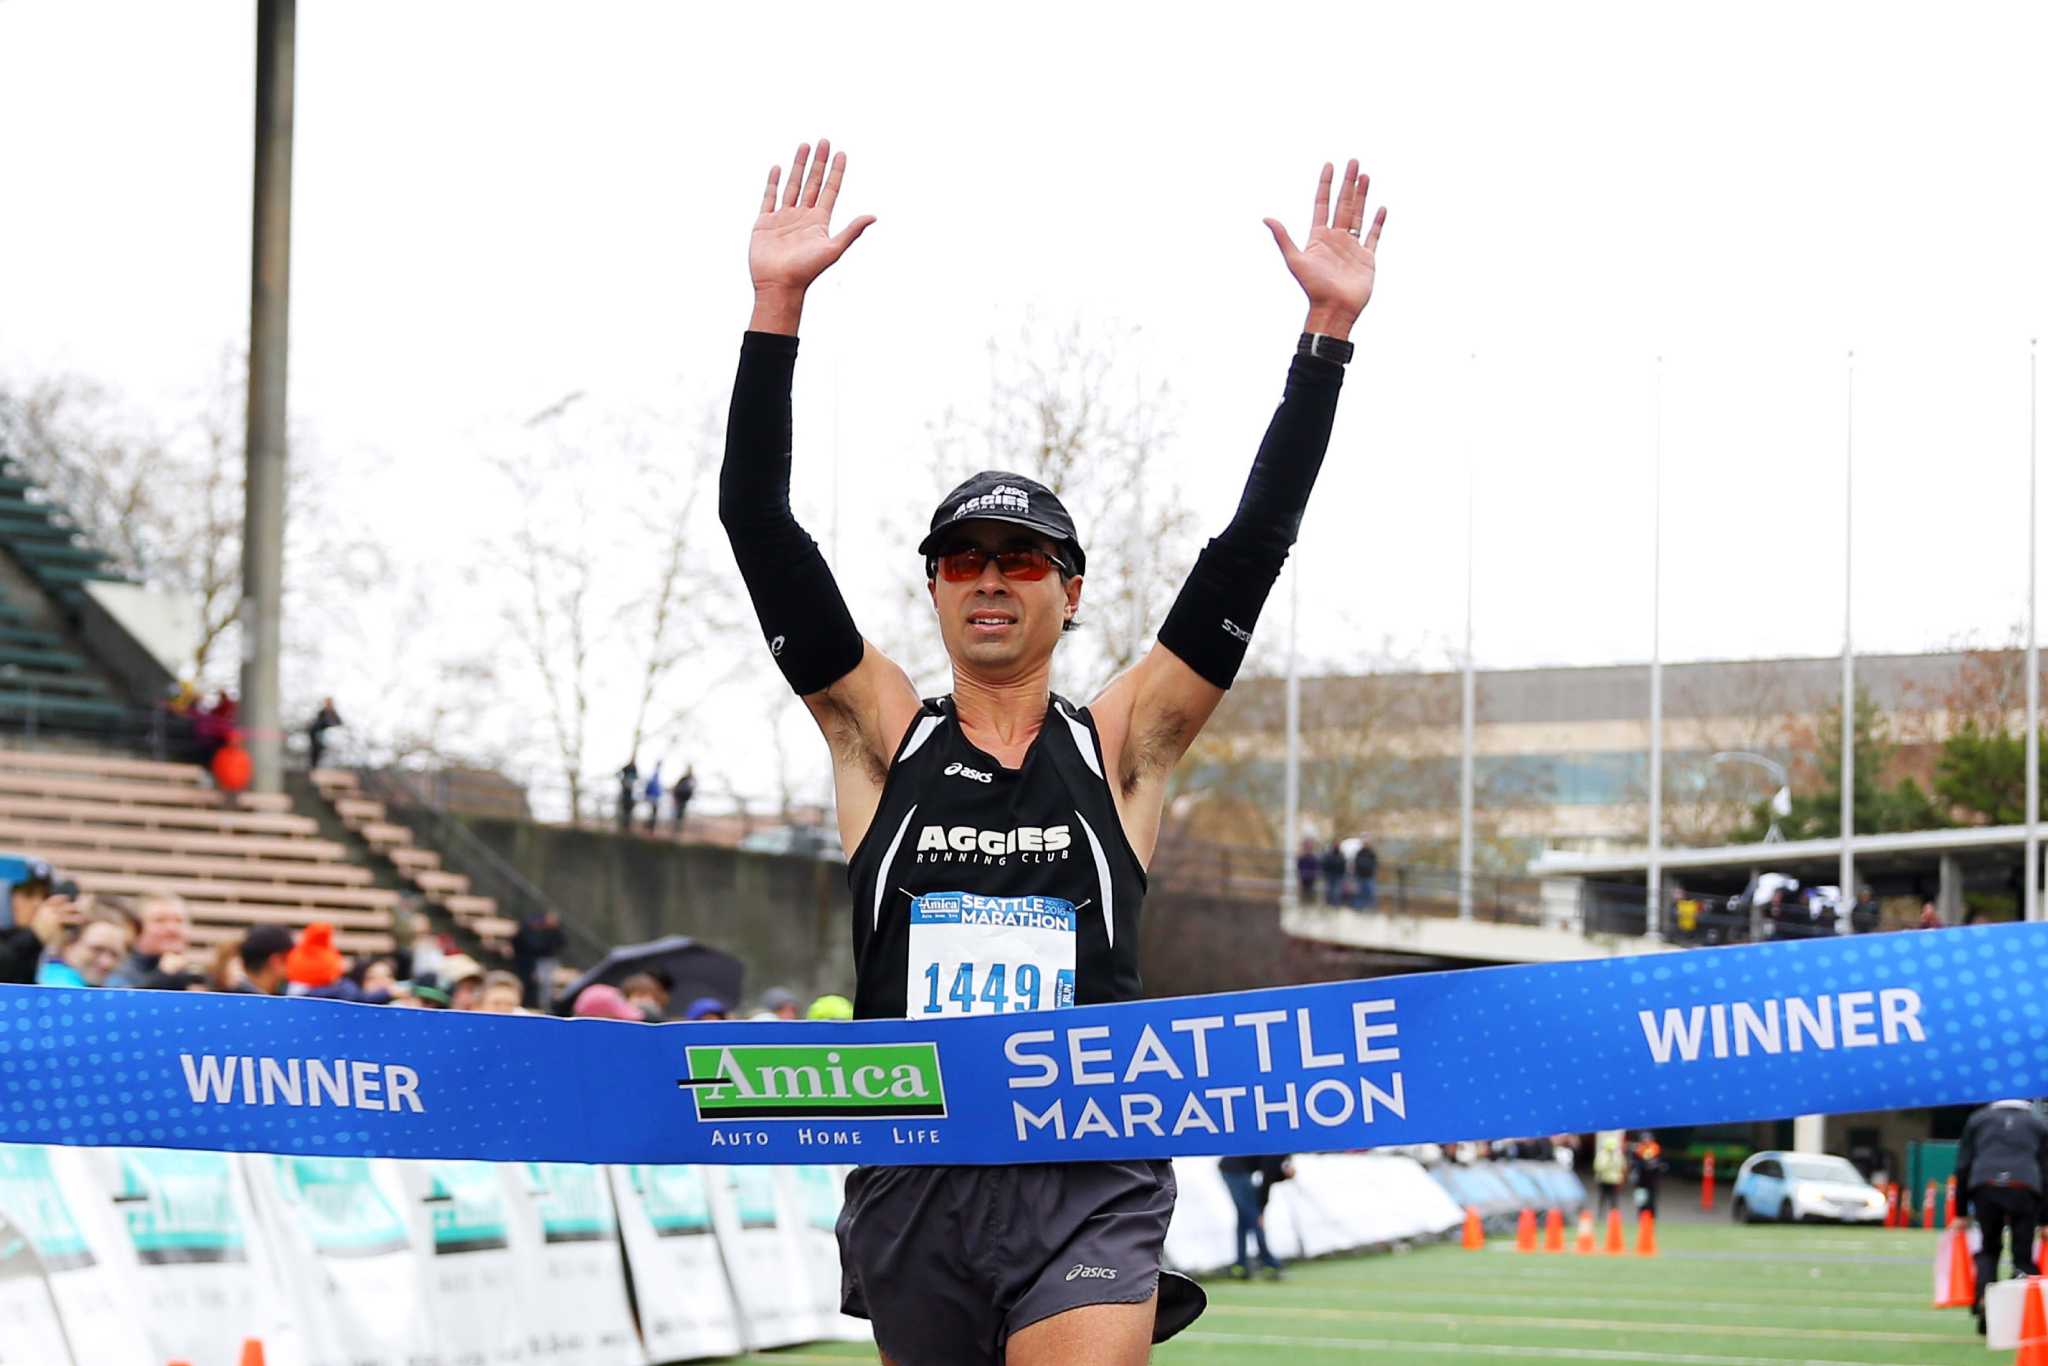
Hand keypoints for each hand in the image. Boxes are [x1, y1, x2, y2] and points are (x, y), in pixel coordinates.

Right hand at [749, 138, 875, 329]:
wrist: (779, 285)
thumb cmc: (806, 271)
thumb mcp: (833, 249)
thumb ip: (852, 231)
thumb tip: (874, 216)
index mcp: (820, 221)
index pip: (830, 190)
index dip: (836, 172)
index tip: (841, 153)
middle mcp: (803, 216)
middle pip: (813, 183)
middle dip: (818, 162)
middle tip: (824, 140)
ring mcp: (784, 218)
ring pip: (793, 185)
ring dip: (799, 166)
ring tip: (804, 145)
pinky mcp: (765, 222)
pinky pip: (769, 197)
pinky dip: (773, 182)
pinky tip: (778, 168)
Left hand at [1264, 160, 1385, 339]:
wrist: (1333, 310)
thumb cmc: (1313, 288)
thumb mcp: (1295, 260)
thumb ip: (1283, 238)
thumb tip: (1266, 217)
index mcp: (1318, 237)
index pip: (1322, 204)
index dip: (1325, 185)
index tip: (1330, 165)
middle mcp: (1336, 238)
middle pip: (1343, 204)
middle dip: (1348, 182)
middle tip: (1354, 161)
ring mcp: (1352, 247)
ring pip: (1359, 215)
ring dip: (1362, 196)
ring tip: (1366, 176)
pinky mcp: (1367, 258)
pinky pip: (1374, 236)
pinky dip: (1378, 222)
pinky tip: (1381, 207)